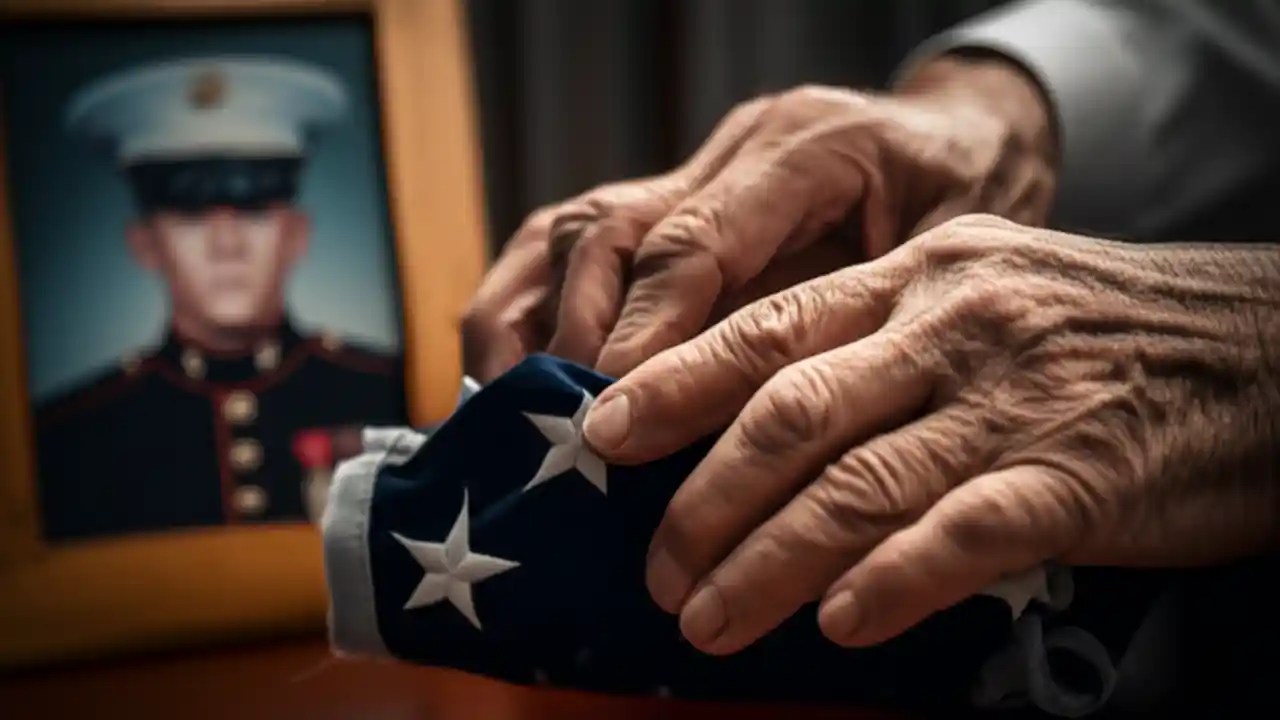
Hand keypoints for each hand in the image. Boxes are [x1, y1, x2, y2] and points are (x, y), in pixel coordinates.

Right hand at [537, 53, 1057, 376]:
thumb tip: (756, 426)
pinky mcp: (676, 194)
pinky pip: (580, 237)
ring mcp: (697, 165)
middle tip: (570, 428)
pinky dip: (537, 302)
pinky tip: (517, 365)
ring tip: (515, 405)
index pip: (697, 241)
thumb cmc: (970, 196)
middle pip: (613, 229)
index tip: (612, 413)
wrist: (969, 135)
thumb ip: (853, 314)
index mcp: (806, 148)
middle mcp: (732, 149)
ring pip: (577, 226)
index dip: (644, 331)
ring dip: (536, 319)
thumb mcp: (946, 251)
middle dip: (579, 336)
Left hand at [582, 214, 1279, 654]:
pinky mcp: (1076, 477)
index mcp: (915, 276)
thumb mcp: (982, 294)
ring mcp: (1011, 401)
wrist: (1264, 351)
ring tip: (707, 619)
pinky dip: (886, 585)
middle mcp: (950, 327)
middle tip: (653, 567)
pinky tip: (836, 625)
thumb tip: (757, 421)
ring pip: (853, 486)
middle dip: (702, 500)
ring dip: (763, 562)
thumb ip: (877, 344)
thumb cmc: (1099, 331)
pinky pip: (958, 537)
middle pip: (788, 415)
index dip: (673, 384)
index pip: (766, 329)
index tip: (602, 434)